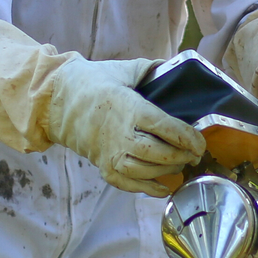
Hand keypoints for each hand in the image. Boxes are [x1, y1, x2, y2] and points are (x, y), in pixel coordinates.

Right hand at [47, 58, 205, 197]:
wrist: (58, 101)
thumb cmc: (94, 83)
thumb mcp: (124, 69)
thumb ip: (151, 69)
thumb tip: (174, 68)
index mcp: (129, 107)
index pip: (165, 127)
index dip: (187, 138)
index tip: (200, 143)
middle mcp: (120, 134)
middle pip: (157, 153)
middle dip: (180, 156)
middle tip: (194, 155)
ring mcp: (109, 153)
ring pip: (144, 171)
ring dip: (167, 171)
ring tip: (180, 165)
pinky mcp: (102, 166)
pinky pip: (127, 184)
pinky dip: (147, 189)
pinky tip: (163, 187)